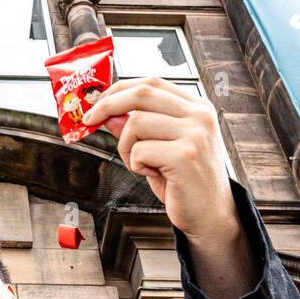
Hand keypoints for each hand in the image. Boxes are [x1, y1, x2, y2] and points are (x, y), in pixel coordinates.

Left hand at [81, 76, 239, 245]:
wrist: (210, 215)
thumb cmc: (185, 182)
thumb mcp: (159, 149)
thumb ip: (138, 129)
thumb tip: (109, 113)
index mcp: (196, 107)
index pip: (151, 83)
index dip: (119, 90)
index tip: (97, 103)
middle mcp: (199, 115)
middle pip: (142, 94)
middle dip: (108, 105)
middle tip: (90, 120)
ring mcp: (194, 133)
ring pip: (136, 124)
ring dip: (126, 148)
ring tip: (141, 164)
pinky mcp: (185, 155)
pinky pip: (139, 150)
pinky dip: (135, 164)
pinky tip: (151, 174)